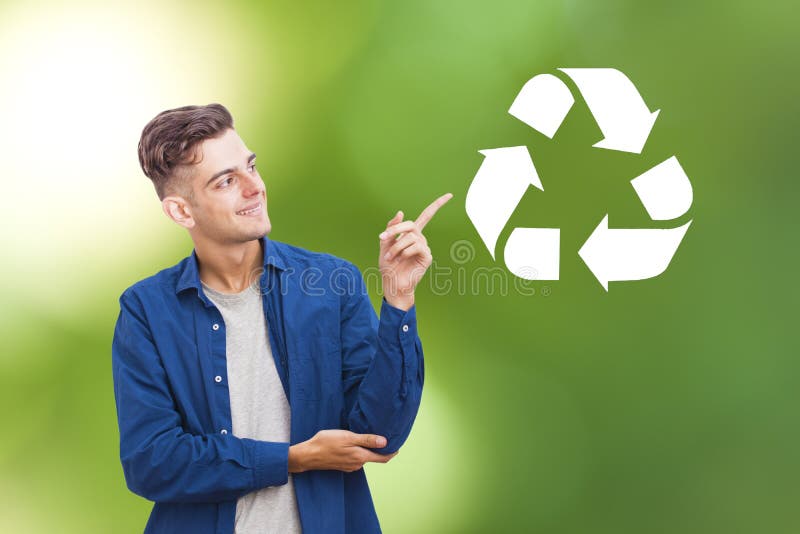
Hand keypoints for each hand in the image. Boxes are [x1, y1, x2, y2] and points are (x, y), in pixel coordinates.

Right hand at [288, 429, 397, 472]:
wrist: (308, 455)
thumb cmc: (327, 443)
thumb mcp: (348, 437)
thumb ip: (367, 440)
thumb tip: (385, 442)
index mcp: (360, 456)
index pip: (383, 458)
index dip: (392, 452)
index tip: (398, 445)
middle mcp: (357, 464)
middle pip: (374, 457)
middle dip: (380, 449)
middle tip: (384, 436)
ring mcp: (349, 466)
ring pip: (363, 457)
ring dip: (367, 449)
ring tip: (369, 437)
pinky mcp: (342, 465)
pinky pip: (355, 459)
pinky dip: (358, 452)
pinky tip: (354, 443)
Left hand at [378, 193, 452, 309]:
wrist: (392, 283)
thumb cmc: (388, 266)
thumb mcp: (385, 244)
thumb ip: (392, 228)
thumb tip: (401, 212)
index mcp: (412, 234)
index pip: (427, 216)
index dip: (438, 205)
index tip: (450, 195)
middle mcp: (420, 238)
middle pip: (411, 224)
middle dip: (395, 230)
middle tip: (382, 239)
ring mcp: (425, 247)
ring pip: (410, 237)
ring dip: (395, 247)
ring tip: (389, 257)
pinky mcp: (427, 256)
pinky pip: (415, 247)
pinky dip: (404, 252)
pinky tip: (400, 260)